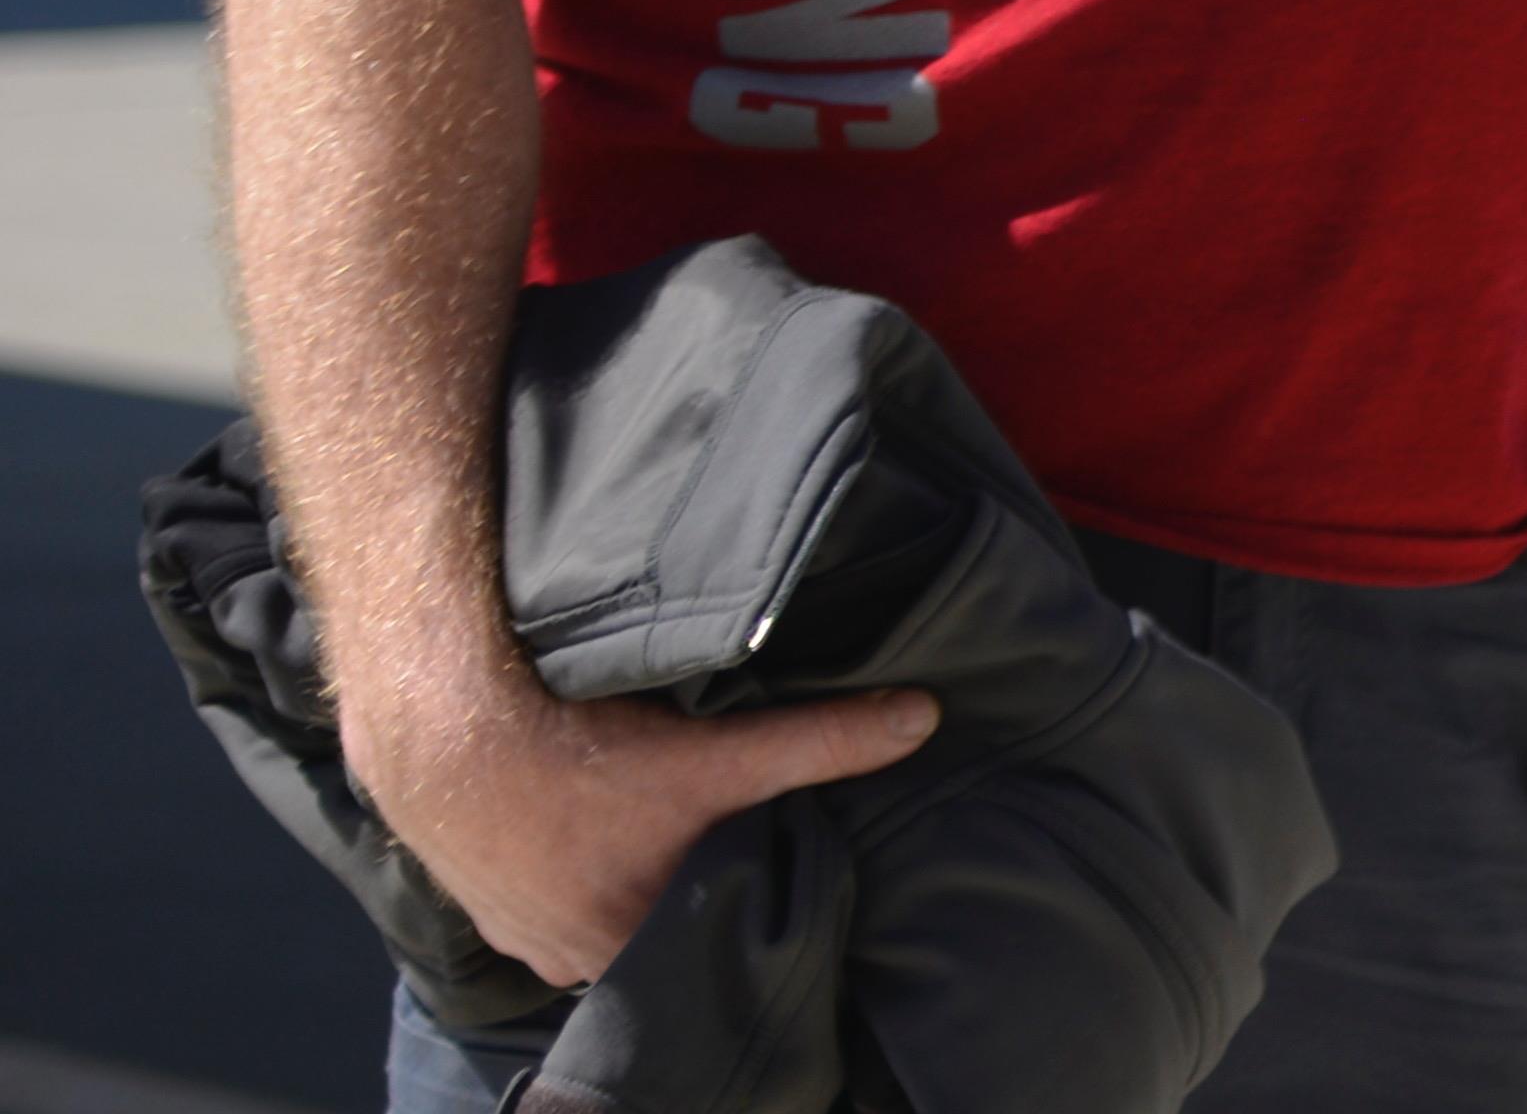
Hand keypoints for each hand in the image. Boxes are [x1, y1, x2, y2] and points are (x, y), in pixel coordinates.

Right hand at [348, 649, 933, 989]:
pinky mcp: (499, 914)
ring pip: (612, 933)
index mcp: (637, 949)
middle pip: (667, 946)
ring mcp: (534, 944)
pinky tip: (610, 849)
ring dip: (642, 899)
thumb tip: (924, 718)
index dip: (756, 926)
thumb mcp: (714, 755)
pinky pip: (561, 916)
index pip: (719, 957)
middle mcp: (582, 963)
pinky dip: (590, 887)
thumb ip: (820, 743)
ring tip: (675, 854)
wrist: (446, 740)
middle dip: (704, 913)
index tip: (792, 898)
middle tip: (739, 862)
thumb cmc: (581, 756)